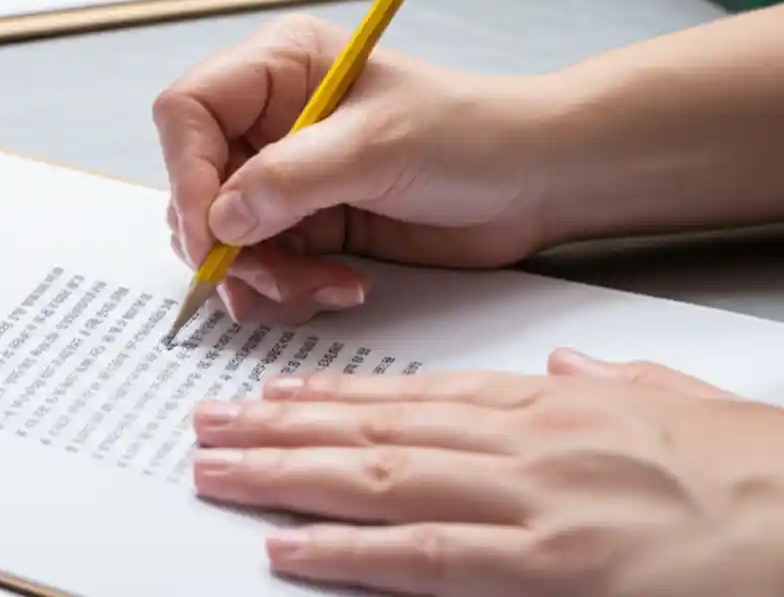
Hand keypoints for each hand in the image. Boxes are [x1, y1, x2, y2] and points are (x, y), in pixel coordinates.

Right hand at [153, 13, 556, 324]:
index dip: (187, 175)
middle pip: (196, 188)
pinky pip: (262, 271)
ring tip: (326, 284)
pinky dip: (291, 292)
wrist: (537, 182)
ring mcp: (285, 179)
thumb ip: (291, 179)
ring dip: (264, 278)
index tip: (211, 234)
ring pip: (223, 242)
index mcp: (279, 69)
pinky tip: (345, 285)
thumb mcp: (379, 147)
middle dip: (229, 244)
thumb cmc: (473, 135)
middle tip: (271, 275)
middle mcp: (270, 122)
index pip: (186, 113)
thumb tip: (219, 220)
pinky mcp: (305, 228)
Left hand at [189, 351, 783, 595]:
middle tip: (208, 422)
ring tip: (217, 469)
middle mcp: (522, 445)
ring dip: (284, 475)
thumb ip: (610, 384)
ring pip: (376, 482)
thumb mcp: (677, 405)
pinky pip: (423, 557)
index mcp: (549, 406)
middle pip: (374, 432)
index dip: (332, 393)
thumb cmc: (755, 476)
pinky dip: (345, 551)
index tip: (274, 390)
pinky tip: (286, 545)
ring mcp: (528, 506)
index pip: (414, 395)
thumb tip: (566, 366)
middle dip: (280, 427)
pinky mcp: (547, 570)